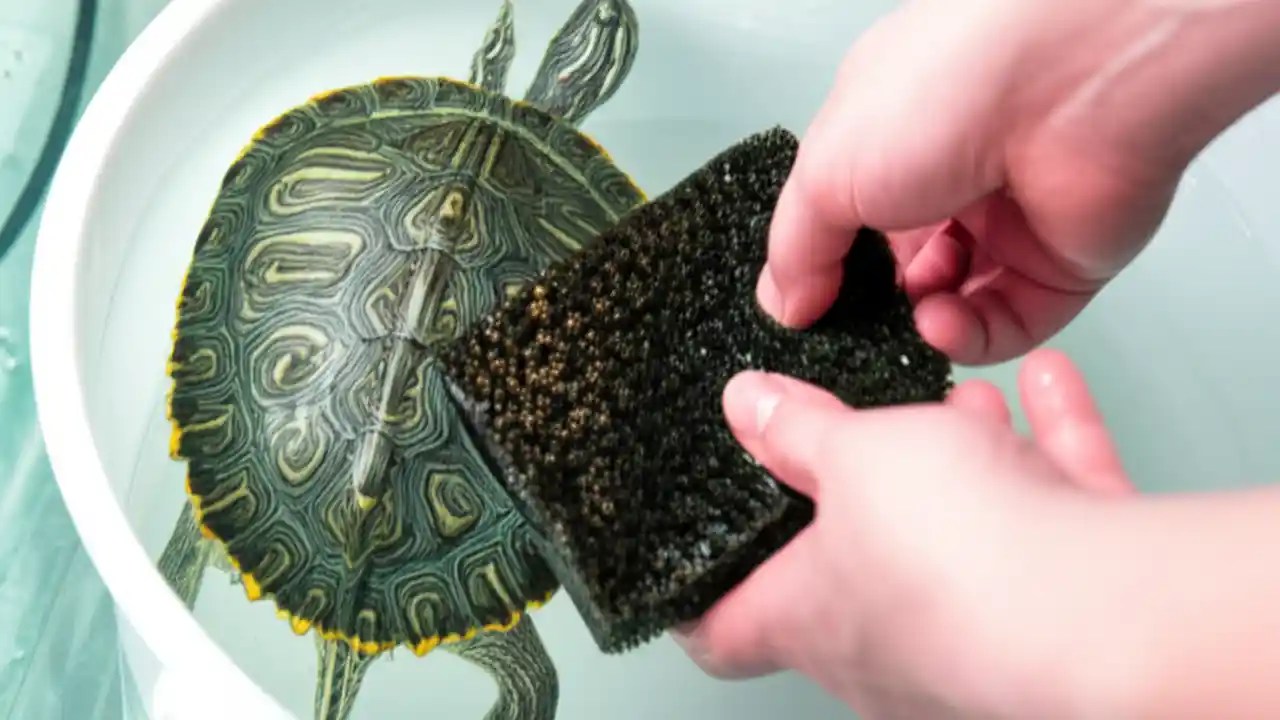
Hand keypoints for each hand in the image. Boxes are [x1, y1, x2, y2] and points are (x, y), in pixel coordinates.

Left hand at [674, 349, 1133, 719]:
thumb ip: (797, 428)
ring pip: (958, 545)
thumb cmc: (951, 557)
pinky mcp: (1068, 615)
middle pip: (852, 571)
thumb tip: (746, 407)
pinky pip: (1050, 524)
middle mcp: (887, 649)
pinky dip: (1048, 455)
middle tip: (860, 439)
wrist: (1101, 615)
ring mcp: (979, 641)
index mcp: (808, 619)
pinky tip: (1047, 386)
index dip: (697, 590)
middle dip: (864, 496)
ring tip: (963, 405)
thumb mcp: (849, 456)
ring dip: (961, 468)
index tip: (690, 553)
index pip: (722, 631)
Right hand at [762, 0, 1279, 364]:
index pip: (851, 223)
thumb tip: (785, 308)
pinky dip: (970, 335)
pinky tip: (942, 323)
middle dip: (875, 306)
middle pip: (902, 272)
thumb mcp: (826, 170)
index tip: (803, 310)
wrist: (1071, 79)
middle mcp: (955, 176)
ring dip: (921, 324)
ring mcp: (1013, 224)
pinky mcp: (1063, 265)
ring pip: (954, 306)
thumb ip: (798, 249)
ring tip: (910, 320)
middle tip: (852, 328)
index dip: (826, 269)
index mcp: (892, 139)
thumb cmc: (948, 86)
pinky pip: (1008, 324)